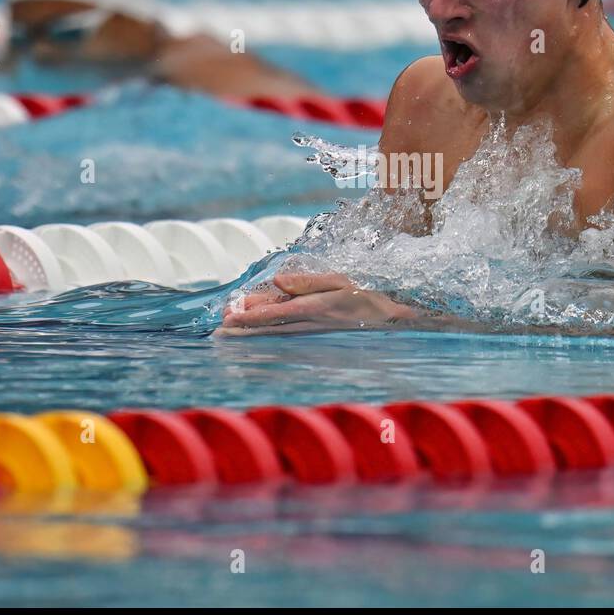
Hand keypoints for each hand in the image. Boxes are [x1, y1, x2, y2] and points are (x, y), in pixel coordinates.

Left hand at [214, 272, 416, 336]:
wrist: (394, 318)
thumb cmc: (369, 296)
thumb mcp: (340, 281)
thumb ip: (307, 282)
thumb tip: (277, 281)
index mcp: (314, 308)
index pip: (276, 313)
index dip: (252, 315)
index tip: (231, 316)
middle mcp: (310, 323)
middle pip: (270, 327)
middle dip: (244, 329)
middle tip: (219, 331)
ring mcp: (314, 330)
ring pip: (276, 332)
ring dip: (251, 332)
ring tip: (229, 333)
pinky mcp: (318, 332)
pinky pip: (288, 332)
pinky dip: (269, 331)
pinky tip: (258, 332)